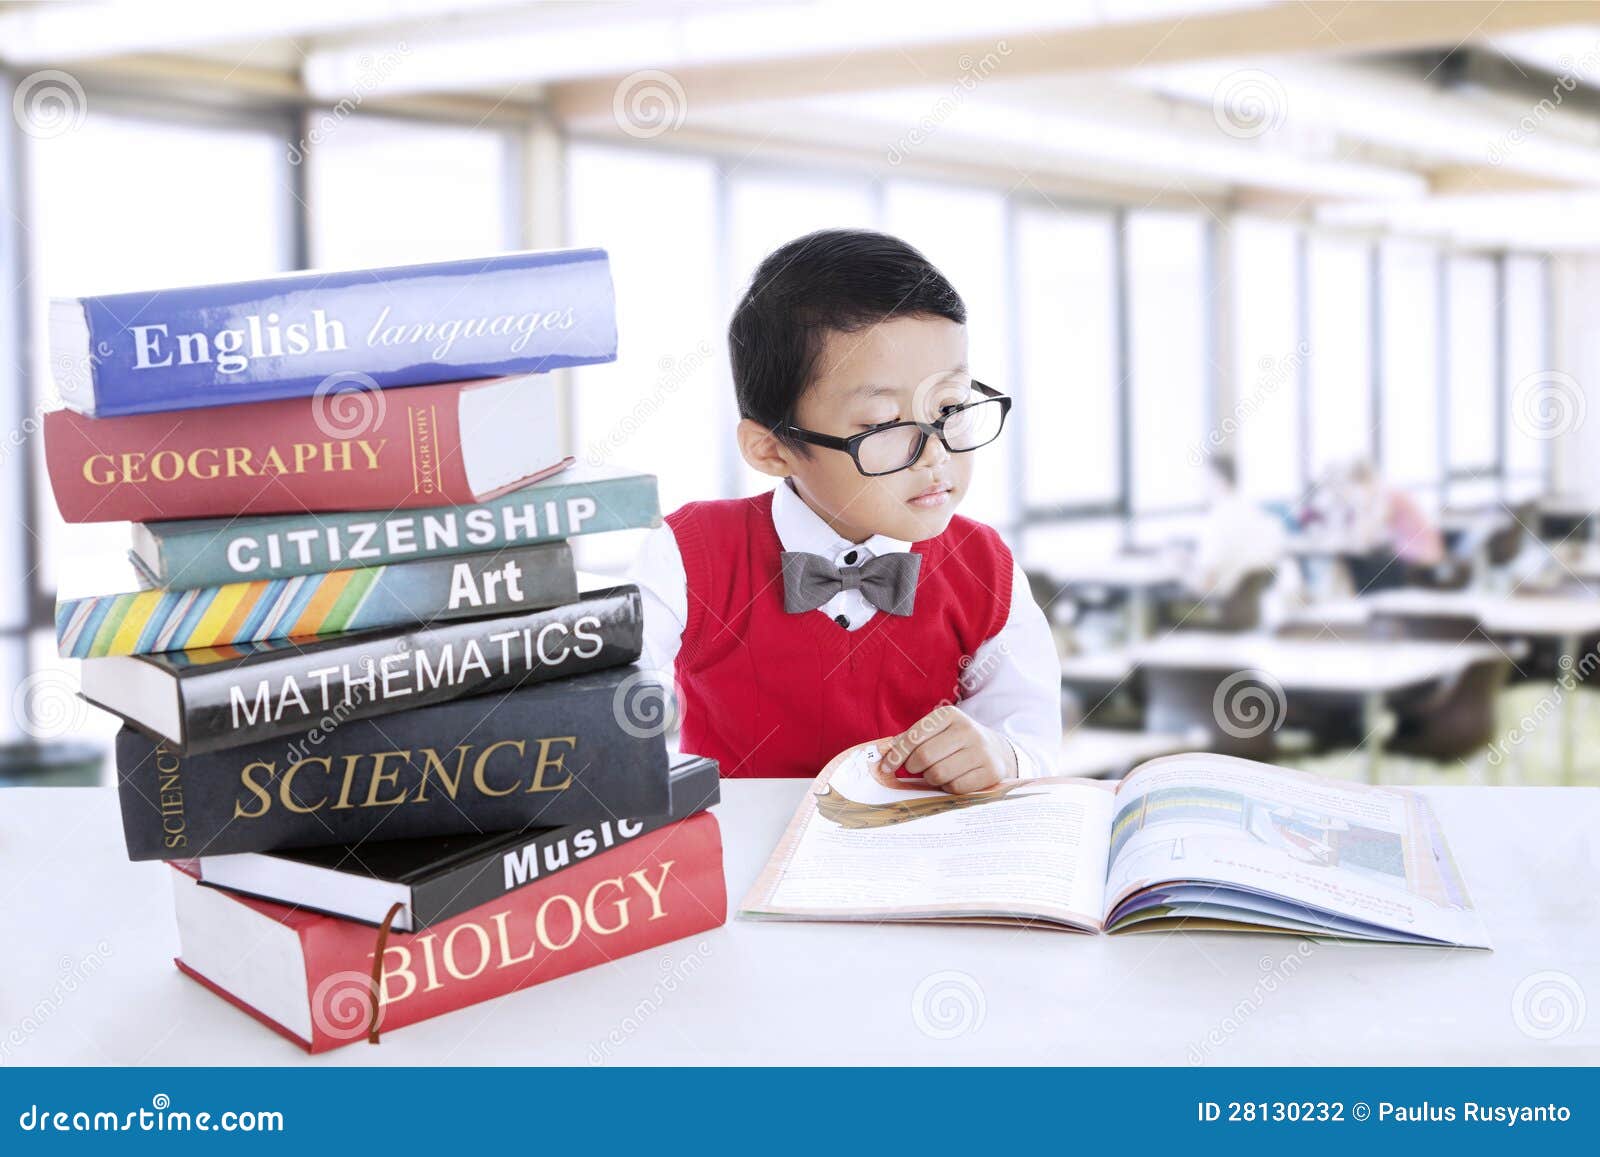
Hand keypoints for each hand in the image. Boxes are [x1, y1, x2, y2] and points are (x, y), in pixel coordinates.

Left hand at [880, 705, 1016, 794]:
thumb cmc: (955, 742)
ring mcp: (981, 751)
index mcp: (949, 715)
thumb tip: (882, 752)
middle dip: (914, 768)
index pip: (914, 736)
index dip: (896, 754)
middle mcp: (967, 729)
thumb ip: (910, 739)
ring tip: (937, 773)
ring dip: (931, 779)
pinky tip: (953, 780)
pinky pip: (955, 788)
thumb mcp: (936, 732)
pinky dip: (948, 788)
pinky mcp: (990, 771)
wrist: (995, 750)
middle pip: (924, 757)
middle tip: (916, 770)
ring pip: (938, 774)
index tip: (886, 766)